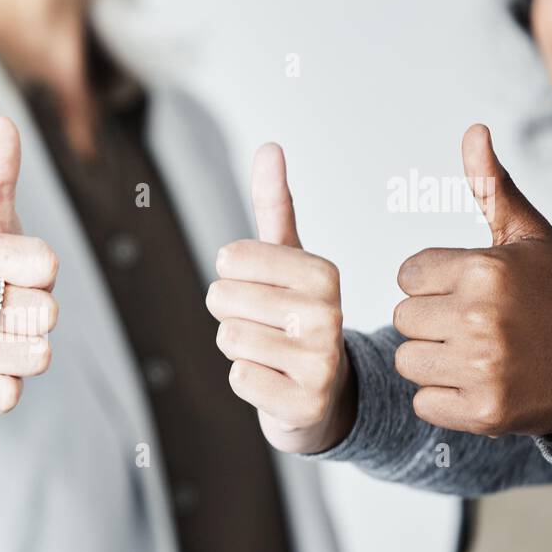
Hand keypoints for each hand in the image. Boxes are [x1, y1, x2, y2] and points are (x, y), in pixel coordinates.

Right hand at [0, 116, 58, 417]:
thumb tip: (0, 121)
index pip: (44, 264)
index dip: (47, 273)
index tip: (30, 272)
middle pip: (41, 313)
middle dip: (41, 316)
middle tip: (15, 311)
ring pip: (29, 355)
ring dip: (30, 351)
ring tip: (4, 339)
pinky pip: (7, 394)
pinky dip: (10, 385)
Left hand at [207, 143, 353, 453]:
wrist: (322, 395)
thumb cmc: (295, 319)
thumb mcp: (288, 260)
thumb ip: (276, 205)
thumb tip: (270, 148)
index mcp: (323, 273)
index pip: (230, 260)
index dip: (230, 276)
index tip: (259, 289)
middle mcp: (329, 315)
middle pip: (222, 299)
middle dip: (230, 313)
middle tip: (263, 325)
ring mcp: (320, 363)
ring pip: (228, 338)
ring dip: (238, 348)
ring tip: (270, 351)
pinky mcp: (304, 404)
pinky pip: (238, 379)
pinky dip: (246, 381)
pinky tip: (274, 381)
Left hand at [392, 124, 551, 436]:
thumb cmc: (551, 291)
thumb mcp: (527, 235)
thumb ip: (491, 186)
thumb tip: (473, 131)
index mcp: (483, 270)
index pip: (406, 274)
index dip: (432, 281)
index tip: (467, 288)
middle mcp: (479, 318)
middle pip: (402, 318)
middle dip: (430, 319)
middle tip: (472, 323)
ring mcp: (481, 368)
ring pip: (407, 360)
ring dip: (432, 359)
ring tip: (474, 352)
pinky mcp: (481, 411)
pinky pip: (422, 401)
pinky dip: (443, 398)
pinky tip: (477, 382)